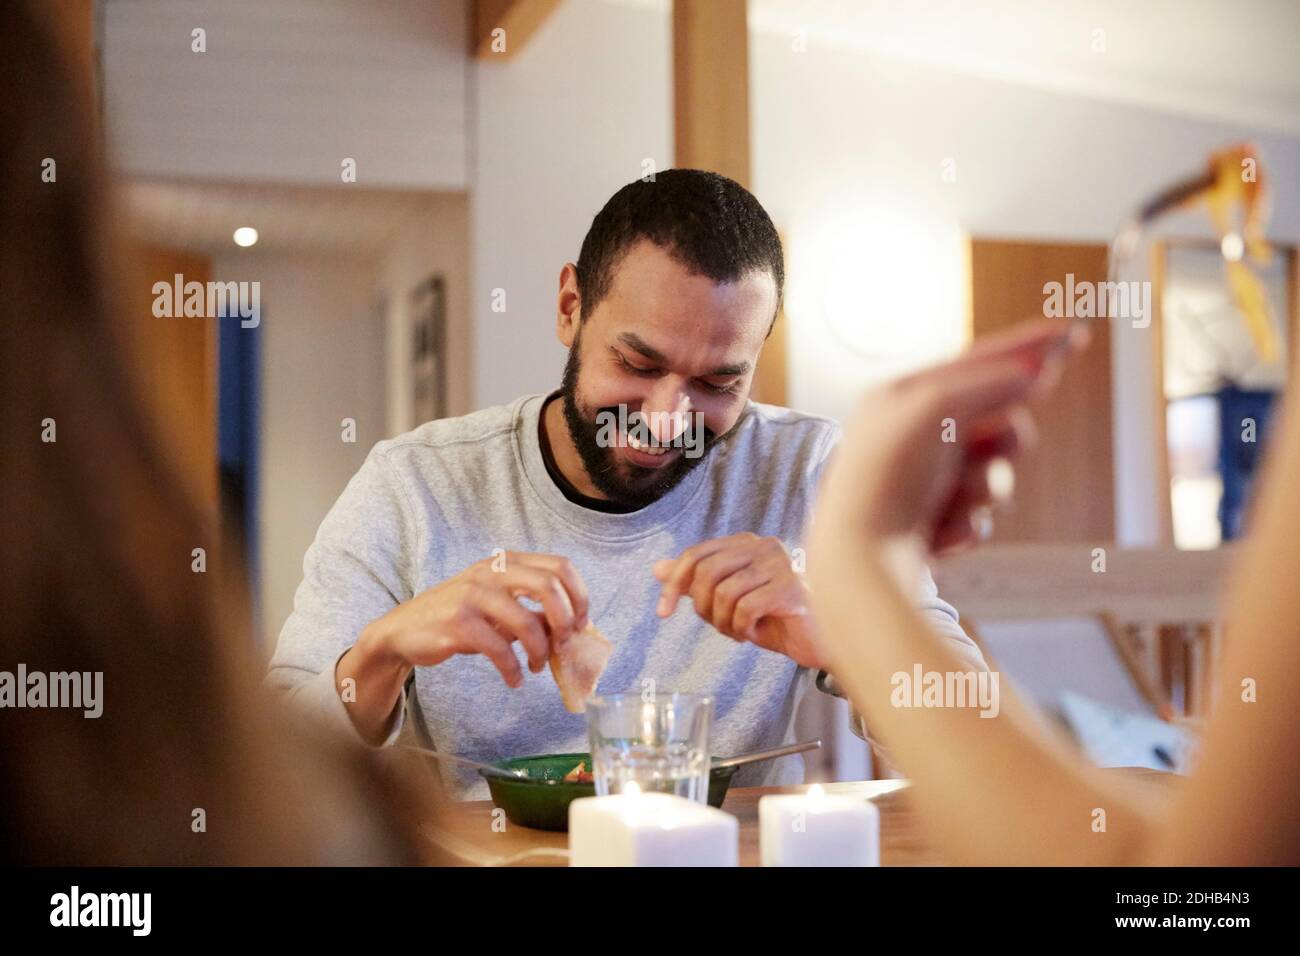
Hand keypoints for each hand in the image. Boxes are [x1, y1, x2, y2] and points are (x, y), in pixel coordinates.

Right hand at [363, 552, 589, 687]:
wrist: (403, 630)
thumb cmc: (460, 617)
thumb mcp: (498, 604)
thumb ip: (531, 609)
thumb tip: (572, 629)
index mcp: (506, 562)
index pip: (559, 566)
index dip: (579, 596)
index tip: (581, 624)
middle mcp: (491, 571)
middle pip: (549, 586)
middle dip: (565, 621)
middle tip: (564, 646)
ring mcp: (473, 595)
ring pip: (527, 622)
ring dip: (540, 652)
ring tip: (536, 667)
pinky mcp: (458, 623)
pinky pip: (500, 649)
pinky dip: (512, 670)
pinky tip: (513, 679)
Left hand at [652, 533, 825, 668]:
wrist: (816, 640)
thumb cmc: (774, 617)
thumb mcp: (727, 600)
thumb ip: (695, 582)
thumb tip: (658, 569)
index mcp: (745, 543)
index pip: (695, 554)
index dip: (674, 583)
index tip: (663, 612)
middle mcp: (762, 546)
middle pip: (706, 571)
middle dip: (701, 606)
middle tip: (716, 625)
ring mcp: (779, 565)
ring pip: (724, 592)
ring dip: (722, 622)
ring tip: (737, 631)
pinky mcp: (791, 589)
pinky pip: (745, 608)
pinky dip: (741, 628)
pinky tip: (753, 633)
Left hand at [816, 319, 1086, 554]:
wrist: (857, 563)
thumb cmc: (886, 477)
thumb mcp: (935, 408)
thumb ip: (989, 382)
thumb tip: (1032, 371)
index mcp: (900, 399)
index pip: (977, 363)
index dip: (1028, 347)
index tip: (1075, 332)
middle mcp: (910, 438)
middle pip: (999, 423)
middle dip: (1007, 438)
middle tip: (998, 441)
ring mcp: (922, 485)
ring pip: (996, 478)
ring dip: (984, 490)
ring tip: (948, 504)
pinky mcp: (929, 528)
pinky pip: (981, 522)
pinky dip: (966, 528)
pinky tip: (936, 536)